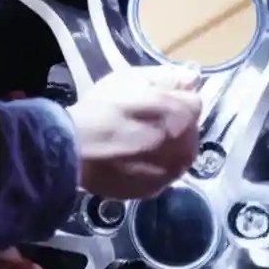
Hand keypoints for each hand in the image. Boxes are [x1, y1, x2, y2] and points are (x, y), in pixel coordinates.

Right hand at [67, 64, 202, 199]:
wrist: (75, 148)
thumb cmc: (104, 106)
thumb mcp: (134, 77)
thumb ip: (169, 77)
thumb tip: (193, 78)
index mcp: (185, 115)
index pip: (193, 103)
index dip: (173, 99)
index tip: (153, 101)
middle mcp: (187, 148)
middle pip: (187, 131)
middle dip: (172, 125)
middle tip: (142, 122)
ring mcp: (171, 174)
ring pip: (175, 155)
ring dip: (164, 148)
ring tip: (134, 144)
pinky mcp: (154, 191)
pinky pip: (159, 174)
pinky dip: (150, 168)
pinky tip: (129, 161)